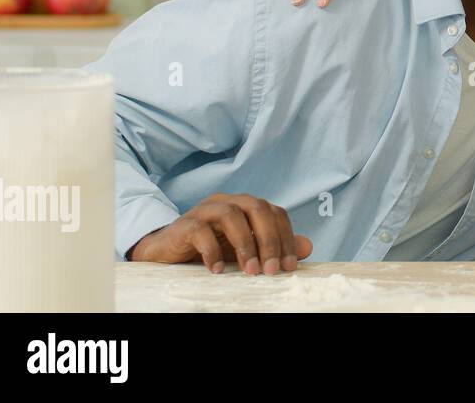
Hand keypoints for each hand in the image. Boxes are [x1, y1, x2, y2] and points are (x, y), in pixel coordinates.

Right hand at [128, 193, 313, 274]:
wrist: (167, 253)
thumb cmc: (210, 249)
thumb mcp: (246, 250)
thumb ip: (274, 246)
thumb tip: (307, 247)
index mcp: (246, 205)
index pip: (275, 213)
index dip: (286, 238)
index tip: (289, 267)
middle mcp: (228, 202)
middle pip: (258, 208)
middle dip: (269, 240)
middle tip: (271, 270)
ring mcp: (205, 210)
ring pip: (232, 215)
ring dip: (245, 244)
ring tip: (249, 271)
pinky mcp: (185, 224)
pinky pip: (200, 231)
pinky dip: (212, 251)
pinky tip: (218, 270)